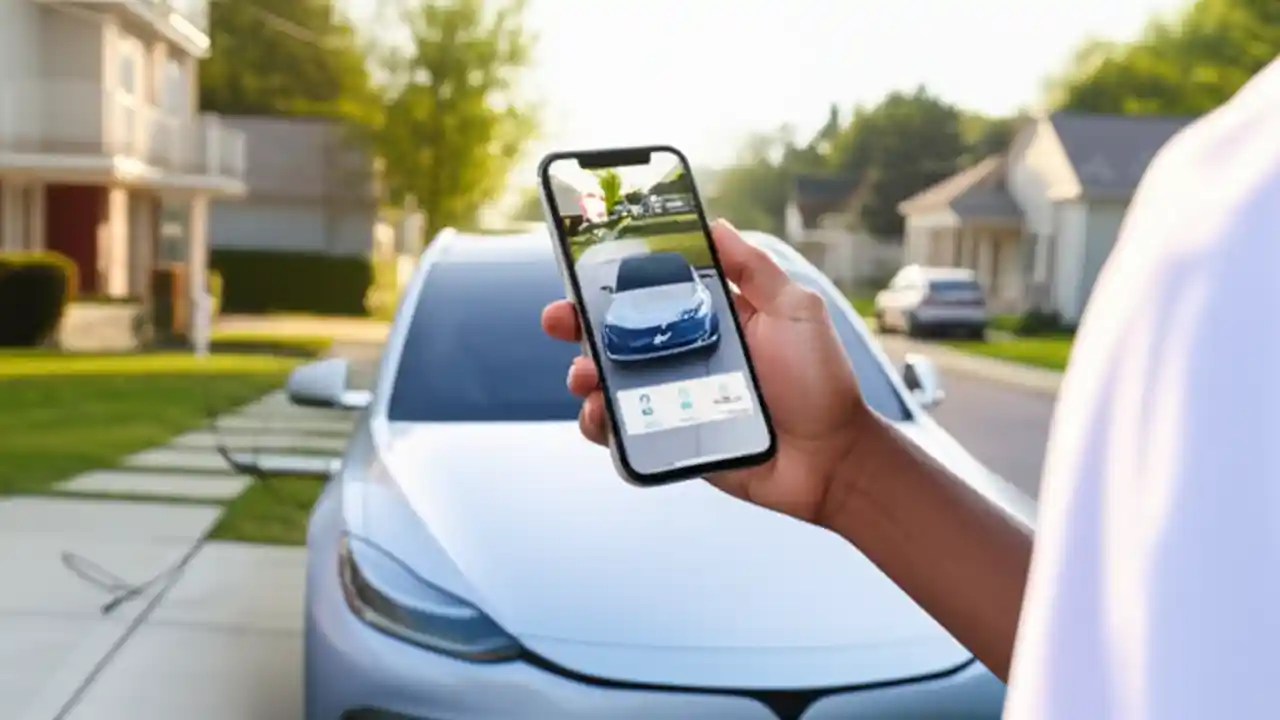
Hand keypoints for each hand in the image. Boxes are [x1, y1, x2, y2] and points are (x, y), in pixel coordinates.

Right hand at [541, 219, 875, 523]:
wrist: (830, 459)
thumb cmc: (820, 382)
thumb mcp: (794, 311)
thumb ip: (754, 268)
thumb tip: (715, 223)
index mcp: (709, 319)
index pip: (651, 292)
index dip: (613, 278)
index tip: (583, 265)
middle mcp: (683, 355)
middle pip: (615, 335)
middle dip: (576, 322)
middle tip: (558, 318)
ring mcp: (672, 398)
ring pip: (608, 382)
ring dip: (583, 374)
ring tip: (585, 374)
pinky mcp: (668, 439)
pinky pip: (620, 430)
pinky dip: (598, 422)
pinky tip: (600, 413)